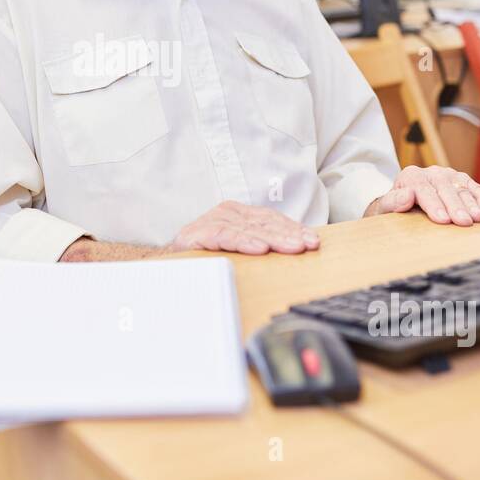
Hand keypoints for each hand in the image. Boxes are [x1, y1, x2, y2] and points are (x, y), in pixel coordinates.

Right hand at [164, 200, 319, 255]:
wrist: (167, 265)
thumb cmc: (205, 258)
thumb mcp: (238, 250)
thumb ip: (260, 244)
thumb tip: (296, 249)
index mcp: (237, 214)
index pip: (271, 219)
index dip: (293, 228)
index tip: (313, 240)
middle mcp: (225, 213)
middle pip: (263, 223)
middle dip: (289, 234)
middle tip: (308, 244)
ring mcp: (211, 221)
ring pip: (248, 229)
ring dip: (273, 238)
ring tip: (292, 247)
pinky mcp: (197, 233)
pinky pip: (225, 236)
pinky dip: (243, 242)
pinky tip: (260, 249)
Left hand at [365, 165, 479, 226]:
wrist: (404, 201)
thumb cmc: (395, 208)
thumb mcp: (386, 207)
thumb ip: (393, 201)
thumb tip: (407, 195)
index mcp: (410, 176)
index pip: (422, 189)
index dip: (433, 204)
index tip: (442, 219)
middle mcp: (430, 173)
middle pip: (444, 188)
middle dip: (455, 206)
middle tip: (464, 222)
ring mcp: (447, 174)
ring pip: (460, 187)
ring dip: (471, 203)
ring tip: (478, 219)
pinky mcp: (460, 180)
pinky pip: (473, 187)